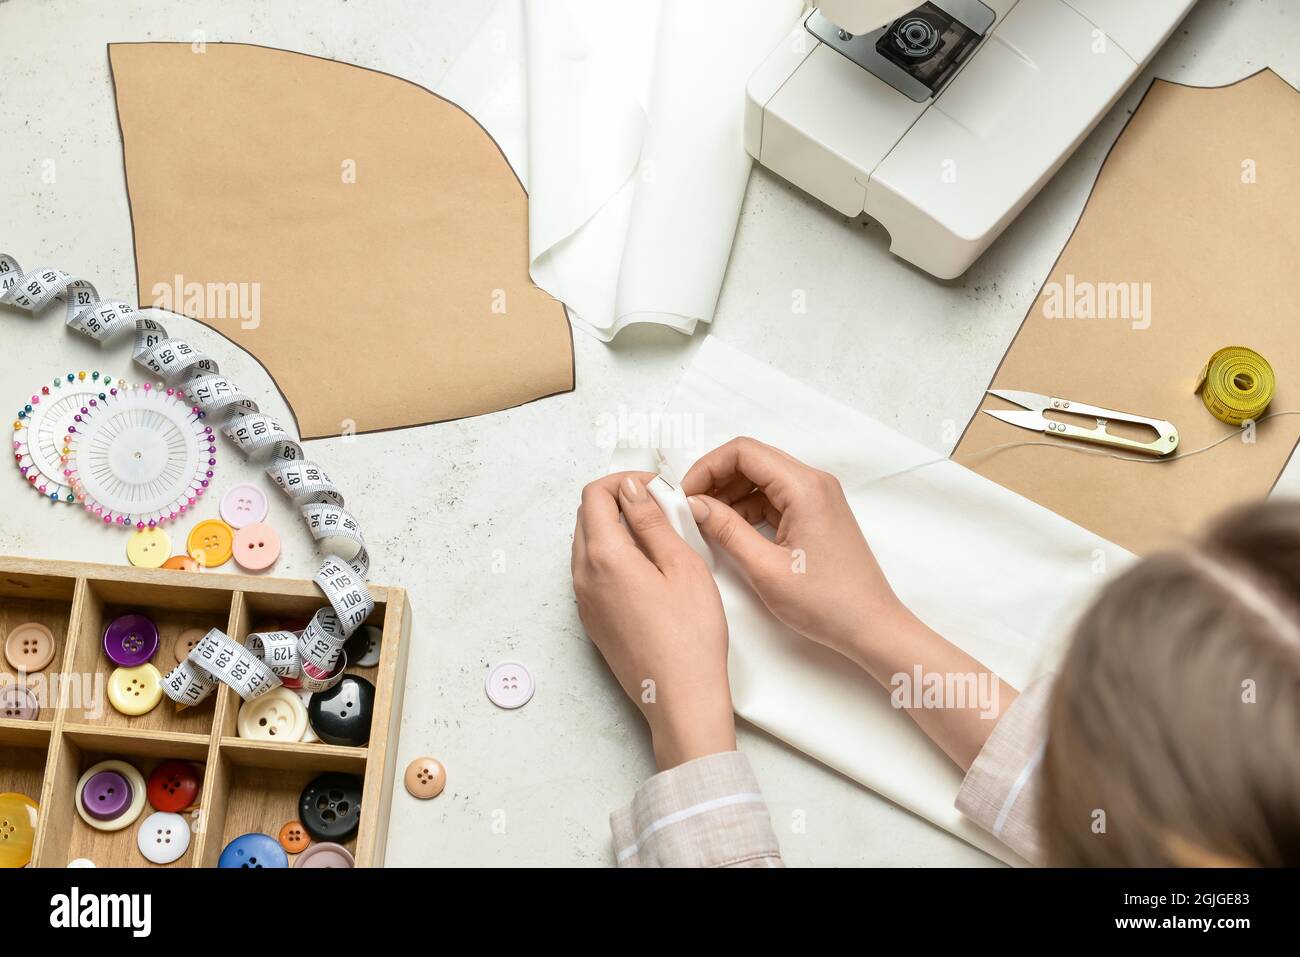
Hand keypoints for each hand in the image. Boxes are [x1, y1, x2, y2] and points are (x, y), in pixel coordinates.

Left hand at [572, 472, 734, 769]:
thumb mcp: (682, 566)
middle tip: (660, 507)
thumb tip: (633, 491)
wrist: (680, 699)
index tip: (655, 488)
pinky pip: (591, 572)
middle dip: (618, 501)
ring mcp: (583, 602)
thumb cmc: (691, 637)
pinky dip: (613, 556)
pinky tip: (648, 568)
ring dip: (615, 528)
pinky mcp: (592, 620)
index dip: (625, 482)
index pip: (595, 495)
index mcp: (604, 557)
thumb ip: (653, 522)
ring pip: (587, 544)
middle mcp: (583, 577)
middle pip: (586, 517)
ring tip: (659, 536)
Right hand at [682, 438, 1014, 768]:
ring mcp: (817, 498)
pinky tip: (730, 531)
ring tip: (705, 523)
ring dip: (730, 494)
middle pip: (752, 460)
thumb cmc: (827, 603)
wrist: (871, 626)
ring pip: (761, 478)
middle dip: (715, 479)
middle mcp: (814, 483)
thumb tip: (693, 505)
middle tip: (689, 508)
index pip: (743, 452)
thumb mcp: (765, 568)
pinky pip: (774, 498)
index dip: (707, 468)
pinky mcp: (816, 514)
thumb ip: (725, 530)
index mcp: (804, 487)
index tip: (685, 495)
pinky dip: (748, 509)